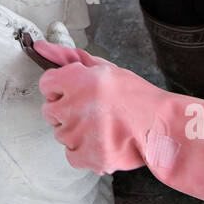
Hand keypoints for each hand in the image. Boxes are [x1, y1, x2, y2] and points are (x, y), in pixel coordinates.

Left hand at [34, 40, 203, 203]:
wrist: (163, 125)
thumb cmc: (133, 94)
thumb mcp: (102, 68)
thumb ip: (68, 57)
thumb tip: (40, 46)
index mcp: (78, 79)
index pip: (46, 84)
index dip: (61, 88)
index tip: (76, 92)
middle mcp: (76, 105)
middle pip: (50, 111)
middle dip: (67, 111)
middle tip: (92, 111)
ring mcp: (81, 134)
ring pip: (61, 134)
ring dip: (76, 132)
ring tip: (101, 126)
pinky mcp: (90, 157)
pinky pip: (71, 155)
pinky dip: (84, 152)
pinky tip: (101, 142)